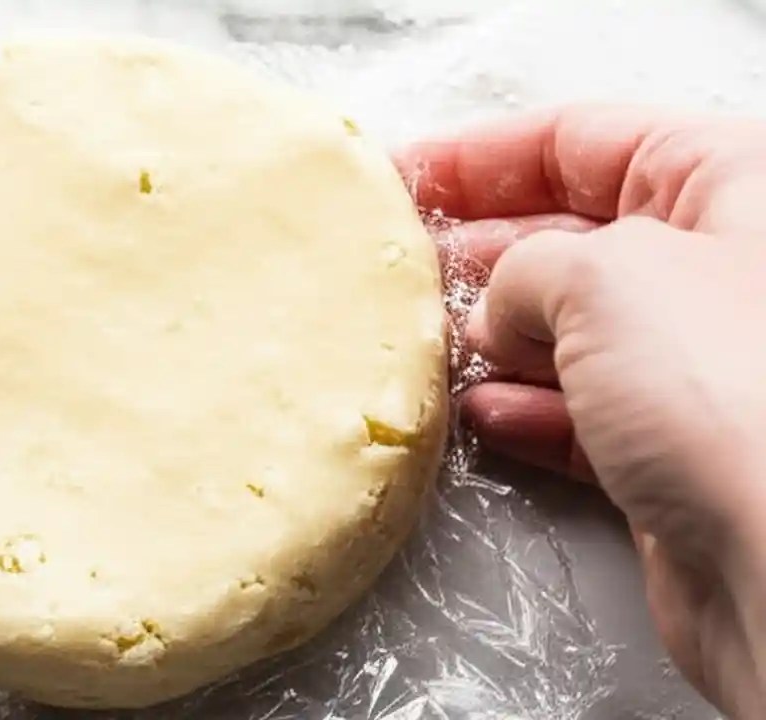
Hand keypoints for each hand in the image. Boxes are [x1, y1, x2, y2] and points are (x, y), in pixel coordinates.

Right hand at [398, 106, 765, 715]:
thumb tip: (501, 304)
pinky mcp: (680, 451)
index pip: (589, 138)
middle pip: (579, 233)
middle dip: (488, 249)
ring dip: (500, 338)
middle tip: (406, 263)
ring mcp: (703, 365)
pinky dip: (528, 411)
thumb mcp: (602, 277)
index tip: (407, 175)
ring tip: (434, 342)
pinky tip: (482, 413)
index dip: (485, 153)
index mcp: (736, 185)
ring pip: (574, 330)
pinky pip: (584, 413)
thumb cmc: (728, 392)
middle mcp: (725, 270)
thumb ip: (526, 264)